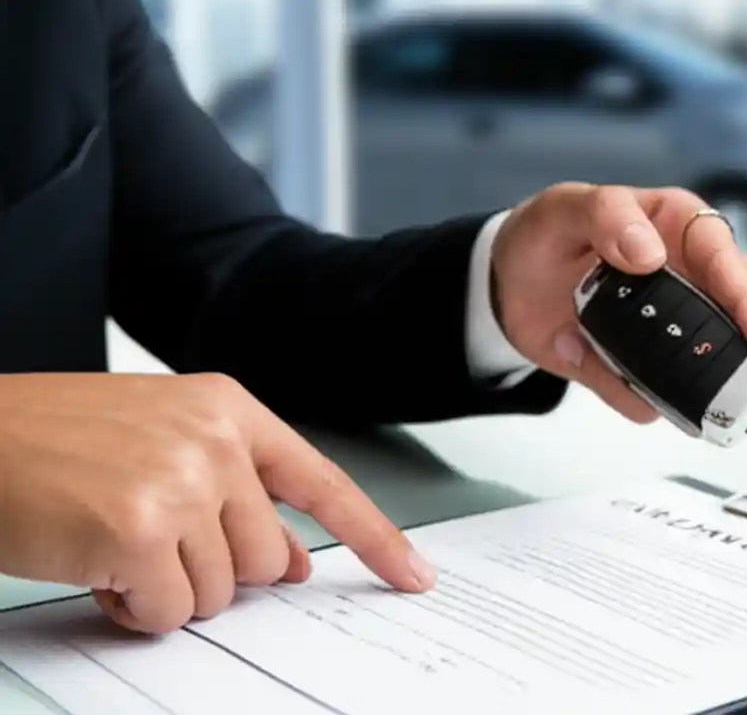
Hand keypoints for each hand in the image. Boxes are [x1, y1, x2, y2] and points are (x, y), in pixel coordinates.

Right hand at [0, 373, 431, 633]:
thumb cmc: (55, 442)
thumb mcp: (163, 447)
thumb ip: (239, 497)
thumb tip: (294, 563)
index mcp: (229, 409)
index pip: (323, 482)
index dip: (374, 536)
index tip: (414, 575)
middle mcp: (216, 439)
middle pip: (270, 559)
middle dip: (213, 570)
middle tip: (148, 539)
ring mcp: (182, 482)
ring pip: (222, 593)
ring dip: (167, 589)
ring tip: (113, 542)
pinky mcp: (139, 530)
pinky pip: (170, 613)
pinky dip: (132, 608)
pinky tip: (95, 565)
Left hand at [491, 183, 746, 422]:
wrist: (507, 282)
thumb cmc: (548, 231)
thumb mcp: (565, 209)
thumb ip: (606, 217)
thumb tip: (650, 254)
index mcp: (681, 228)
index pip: (733, 263)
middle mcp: (692, 276)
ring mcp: (676, 324)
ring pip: (718, 360)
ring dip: (709, 383)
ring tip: (694, 397)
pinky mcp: (647, 363)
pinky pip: (658, 393)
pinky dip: (642, 399)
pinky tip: (628, 393)